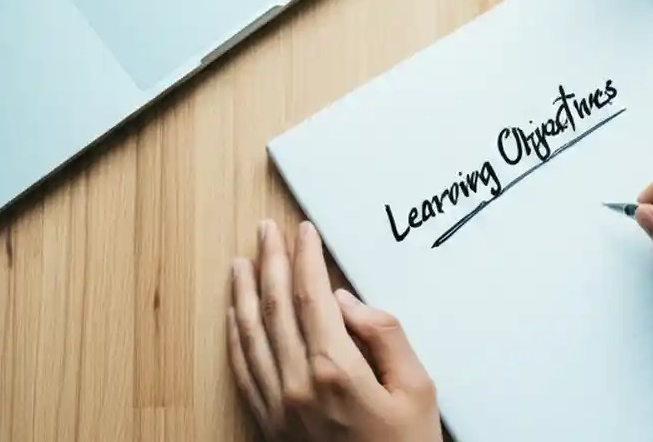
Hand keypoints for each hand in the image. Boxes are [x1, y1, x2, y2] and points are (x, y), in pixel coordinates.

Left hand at [227, 219, 441, 441]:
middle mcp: (298, 386)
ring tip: (242, 262)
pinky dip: (235, 336)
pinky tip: (235, 316)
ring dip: (244, 293)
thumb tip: (347, 301)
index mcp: (336, 371)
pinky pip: (242, 370)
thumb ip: (385, 336)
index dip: (306, 258)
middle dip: (271, 263)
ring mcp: (278, 408)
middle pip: (276, 309)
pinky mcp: (269, 425)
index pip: (312, 298)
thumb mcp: (417, 388)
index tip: (303, 231)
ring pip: (250, 336)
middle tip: (266, 231)